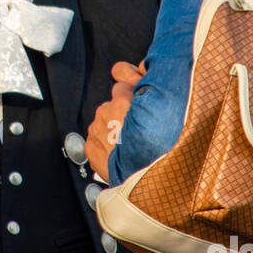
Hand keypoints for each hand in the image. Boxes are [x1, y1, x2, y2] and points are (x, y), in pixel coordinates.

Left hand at [85, 60, 145, 180]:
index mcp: (123, 101)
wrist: (143, 178)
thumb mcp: (163, 114)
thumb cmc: (157, 149)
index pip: (121, 86)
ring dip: (112, 130)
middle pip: (111, 105)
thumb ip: (152, 95)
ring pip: (103, 123)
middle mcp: (106, 112)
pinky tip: (118, 153)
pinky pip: (96, 140)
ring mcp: (96, 129)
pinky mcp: (90, 146)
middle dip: (120, 115)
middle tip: (134, 130)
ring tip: (128, 145)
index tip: (136, 105)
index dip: (131, 97)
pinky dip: (105, 145)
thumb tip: (145, 75)